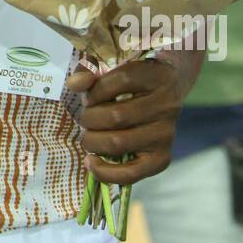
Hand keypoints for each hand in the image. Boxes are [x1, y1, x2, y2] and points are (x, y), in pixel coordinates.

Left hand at [65, 57, 183, 184]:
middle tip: (86, 119)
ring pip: (119, 142)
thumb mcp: (115, 69)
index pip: (122, 81)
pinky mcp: (162, 158)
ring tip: (88, 136)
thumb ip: (90, 71)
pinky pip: (131, 173)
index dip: (96, 90)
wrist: (168, 94)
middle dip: (90, 119)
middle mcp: (166, 106)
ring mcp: (166, 134)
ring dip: (93, 140)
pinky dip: (106, 172)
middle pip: (116, 116)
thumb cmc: (134, 82)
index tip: (89, 97)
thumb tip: (74, 84)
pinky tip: (90, 162)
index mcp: (156, 77)